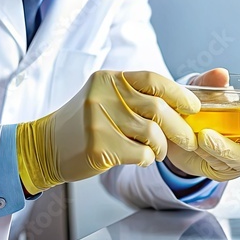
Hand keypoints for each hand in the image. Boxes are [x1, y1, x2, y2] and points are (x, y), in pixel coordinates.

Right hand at [15, 70, 199, 193]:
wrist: (45, 146)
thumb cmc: (84, 123)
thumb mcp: (105, 97)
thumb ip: (135, 96)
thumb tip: (181, 103)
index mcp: (109, 79)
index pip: (153, 80)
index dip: (178, 93)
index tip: (193, 107)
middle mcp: (103, 96)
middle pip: (158, 109)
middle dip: (180, 127)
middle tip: (188, 139)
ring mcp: (98, 121)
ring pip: (152, 134)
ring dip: (162, 147)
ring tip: (159, 152)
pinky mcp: (98, 147)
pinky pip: (140, 154)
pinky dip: (147, 159)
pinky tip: (141, 159)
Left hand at [167, 68, 239, 180]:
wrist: (180, 136)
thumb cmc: (199, 111)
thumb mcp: (200, 91)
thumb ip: (210, 82)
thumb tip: (221, 75)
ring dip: (226, 146)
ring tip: (206, 136)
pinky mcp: (226, 169)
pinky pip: (221, 164)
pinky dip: (209, 153)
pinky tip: (197, 143)